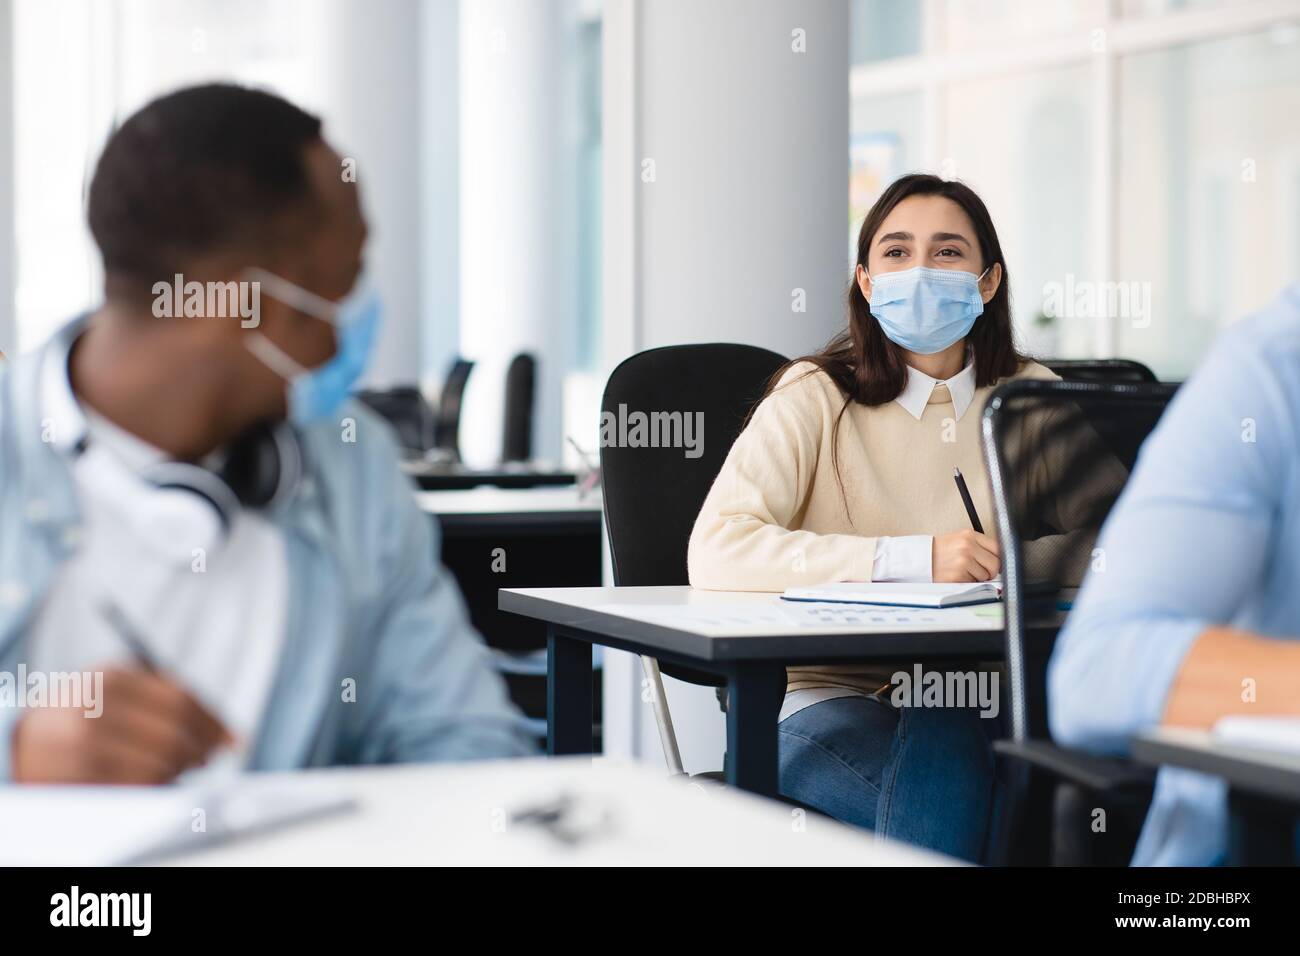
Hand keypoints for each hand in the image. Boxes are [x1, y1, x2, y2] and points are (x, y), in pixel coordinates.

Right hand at [11, 666, 232, 783]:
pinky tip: (147, 780)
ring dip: (177, 771)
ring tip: (173, 768)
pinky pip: (137, 788)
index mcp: (111, 676)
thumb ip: (166, 700)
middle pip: (174, 734)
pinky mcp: (76, 778)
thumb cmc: (82, 715)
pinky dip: (154, 787)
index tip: (231, 739)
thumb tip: (228, 736)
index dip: (213, 723)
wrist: (17, 742)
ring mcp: (83, 744)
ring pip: (160, 764)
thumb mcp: (115, 691)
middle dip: (201, 750)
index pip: (181, 701)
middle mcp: (96, 707)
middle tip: (208, 758)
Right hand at [932, 530, 999, 582]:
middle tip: (981, 571)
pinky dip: (968, 582)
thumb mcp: (960, 539)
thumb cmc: (940, 550)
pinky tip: (957, 575)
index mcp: (970, 535)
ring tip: (964, 571)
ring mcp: (963, 561)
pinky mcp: (958, 576)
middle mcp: (967, 546)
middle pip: (995, 564)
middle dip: (991, 571)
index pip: (998, 548)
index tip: (995, 563)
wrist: (919, 558)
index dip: (998, 558)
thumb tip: (1000, 559)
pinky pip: (973, 583)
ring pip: (985, 576)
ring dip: (978, 577)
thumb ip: (979, 546)